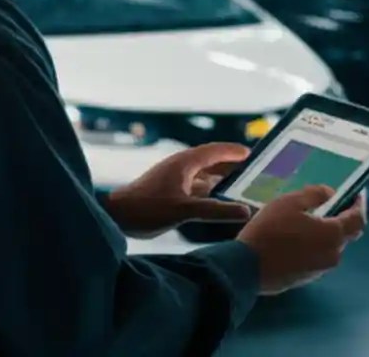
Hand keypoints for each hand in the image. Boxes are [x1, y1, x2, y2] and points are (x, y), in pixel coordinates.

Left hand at [102, 142, 253, 238]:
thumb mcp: (184, 210)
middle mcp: (180, 167)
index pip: (214, 151)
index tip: (252, 153)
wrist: (117, 216)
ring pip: (202, 174)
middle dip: (230, 164)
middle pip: (210, 160)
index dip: (233, 151)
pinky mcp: (168, 190)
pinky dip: (208, 189)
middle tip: (252, 169)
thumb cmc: (146, 209)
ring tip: (239, 183)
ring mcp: (173, 178)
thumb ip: (215, 211)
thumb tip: (246, 210)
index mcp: (184, 163)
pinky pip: (195, 185)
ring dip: (219, 177)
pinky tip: (216, 198)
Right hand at [236, 185, 367, 295]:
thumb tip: (331, 193)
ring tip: (308, 221)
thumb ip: (315, 194)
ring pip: (330, 247)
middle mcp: (333, 255)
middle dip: (343, 219)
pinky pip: (317, 258)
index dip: (359, 204)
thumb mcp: (290, 202)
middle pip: (346, 235)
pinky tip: (296, 239)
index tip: (356, 193)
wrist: (247, 268)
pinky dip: (313, 246)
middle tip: (331, 205)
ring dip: (325, 233)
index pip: (358, 219)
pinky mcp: (306, 279)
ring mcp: (320, 270)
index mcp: (333, 234)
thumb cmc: (270, 230)